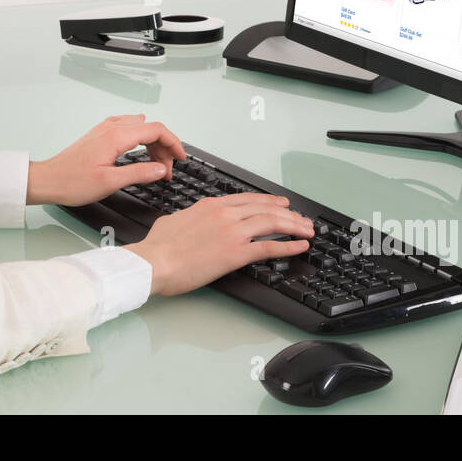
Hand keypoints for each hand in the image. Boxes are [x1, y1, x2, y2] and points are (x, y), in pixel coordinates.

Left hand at [26, 114, 186, 206]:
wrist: (48, 180)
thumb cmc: (73, 182)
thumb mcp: (110, 182)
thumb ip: (139, 173)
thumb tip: (161, 169)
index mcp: (116, 136)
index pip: (156, 130)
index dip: (173, 143)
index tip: (180, 158)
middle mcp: (111, 128)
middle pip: (150, 128)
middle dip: (164, 147)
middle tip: (167, 170)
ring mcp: (104, 129)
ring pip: (140, 128)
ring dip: (153, 144)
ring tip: (157, 164)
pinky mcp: (99, 134)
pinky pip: (128, 128)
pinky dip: (140, 138)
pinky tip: (141, 148)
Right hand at [124, 193, 313, 295]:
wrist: (153, 261)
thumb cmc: (158, 246)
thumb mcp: (175, 220)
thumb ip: (190, 217)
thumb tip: (191, 220)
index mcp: (211, 205)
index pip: (249, 199)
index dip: (270, 201)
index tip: (282, 204)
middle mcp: (225, 214)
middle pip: (266, 208)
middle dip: (289, 213)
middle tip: (302, 218)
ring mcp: (232, 232)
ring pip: (273, 223)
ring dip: (294, 226)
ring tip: (308, 230)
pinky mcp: (236, 253)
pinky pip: (270, 247)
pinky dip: (288, 245)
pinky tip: (300, 246)